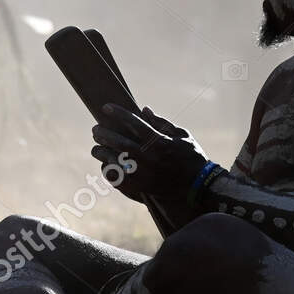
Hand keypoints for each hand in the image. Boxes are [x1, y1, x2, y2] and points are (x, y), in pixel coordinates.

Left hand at [90, 105, 206, 196]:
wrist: (198, 186)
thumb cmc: (191, 156)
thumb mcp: (182, 135)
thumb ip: (162, 122)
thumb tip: (144, 109)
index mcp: (160, 142)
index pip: (134, 123)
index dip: (119, 113)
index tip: (106, 107)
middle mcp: (149, 157)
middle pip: (119, 142)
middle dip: (104, 133)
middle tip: (95, 129)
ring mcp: (143, 174)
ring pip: (114, 161)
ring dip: (102, 152)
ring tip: (96, 147)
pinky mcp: (140, 187)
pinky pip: (117, 178)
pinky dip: (108, 170)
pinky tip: (105, 164)